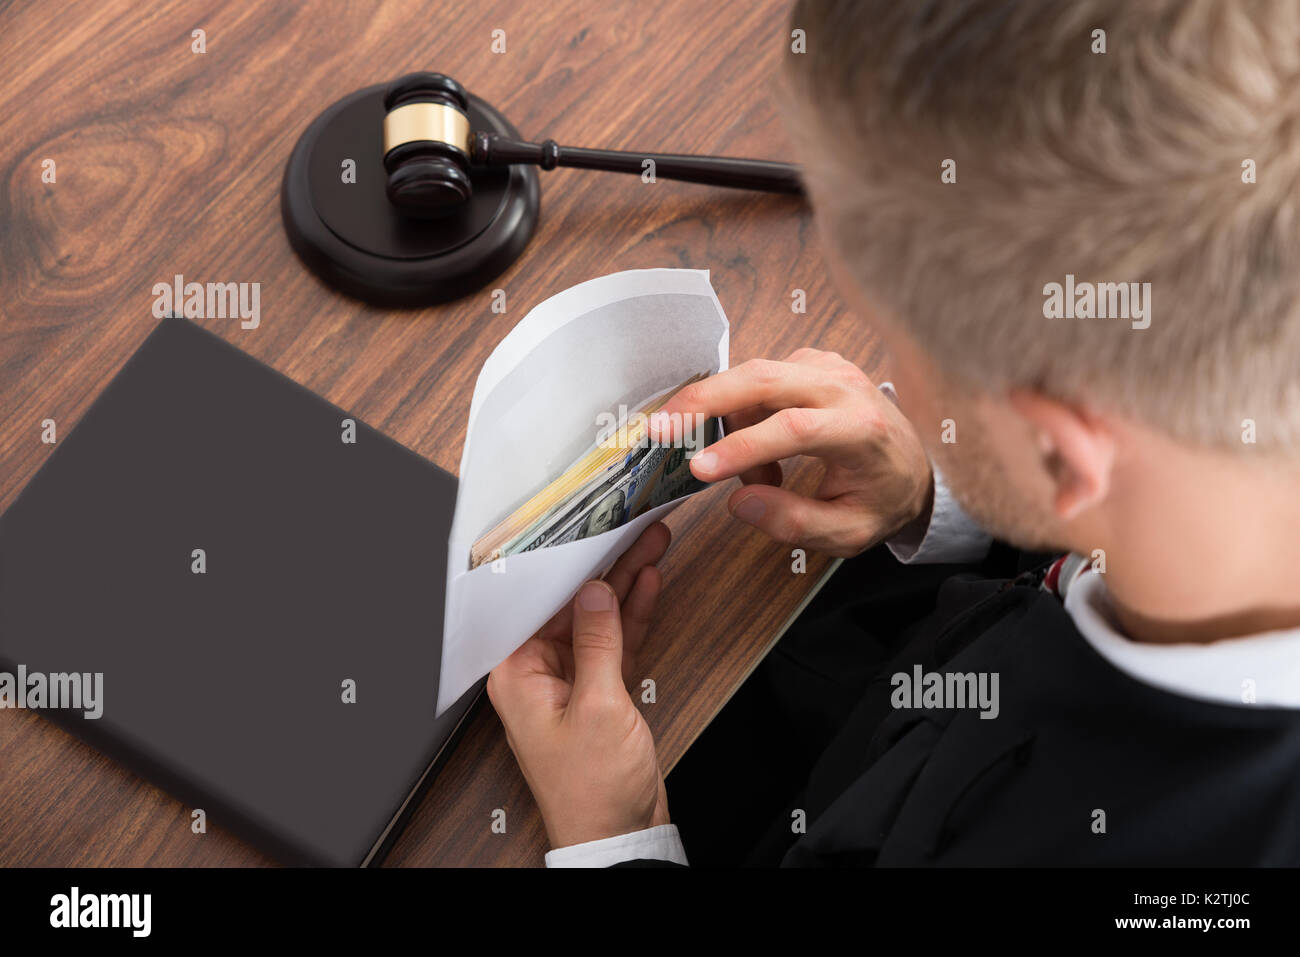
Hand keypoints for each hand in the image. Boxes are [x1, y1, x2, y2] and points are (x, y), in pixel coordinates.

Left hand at [487, 521, 671, 849]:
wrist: (619, 837)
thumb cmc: (592, 790)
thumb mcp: (598, 706)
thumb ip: (598, 643)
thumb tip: (596, 593)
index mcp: (517, 676)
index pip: (535, 603)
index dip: (561, 563)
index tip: (583, 529)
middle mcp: (537, 674)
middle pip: (570, 605)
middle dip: (603, 566)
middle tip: (631, 529)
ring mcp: (570, 682)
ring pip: (597, 618)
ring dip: (624, 583)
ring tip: (650, 542)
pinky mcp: (599, 692)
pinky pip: (613, 642)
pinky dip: (632, 615)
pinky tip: (648, 582)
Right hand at [650, 349, 932, 556]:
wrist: (914, 464)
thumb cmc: (881, 499)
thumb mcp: (848, 534)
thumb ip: (794, 522)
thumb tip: (738, 502)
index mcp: (862, 430)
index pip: (794, 429)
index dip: (742, 447)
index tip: (698, 469)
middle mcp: (845, 387)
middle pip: (764, 378)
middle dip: (705, 401)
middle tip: (659, 428)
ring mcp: (828, 367)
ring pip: (754, 375)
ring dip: (727, 419)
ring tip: (733, 467)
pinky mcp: (811, 361)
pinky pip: (760, 378)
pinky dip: (740, 410)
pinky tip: (752, 444)